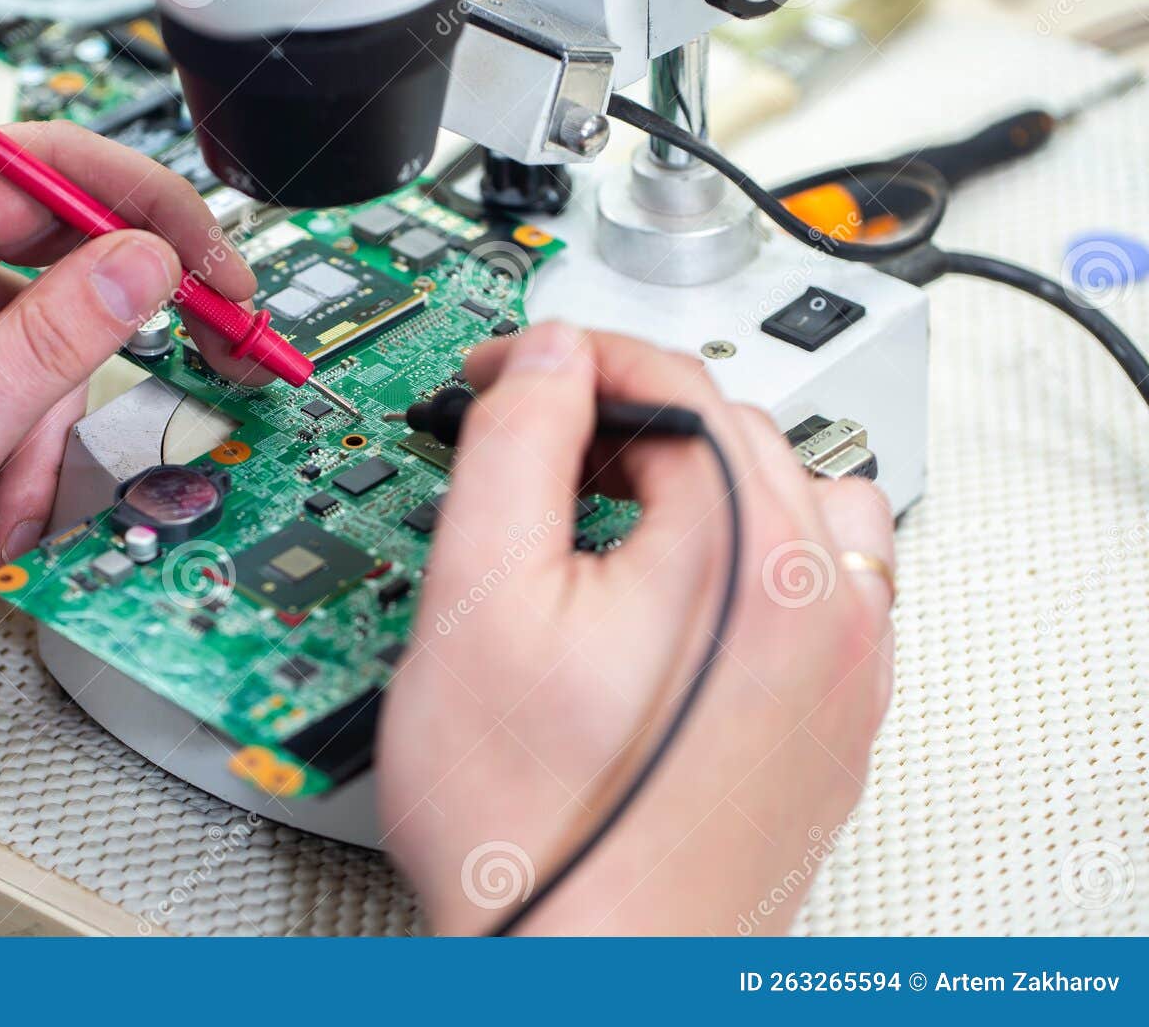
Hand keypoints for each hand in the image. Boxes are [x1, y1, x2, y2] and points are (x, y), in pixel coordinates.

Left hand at [0, 120, 256, 742]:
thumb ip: (50, 345)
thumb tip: (149, 262)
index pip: (47, 166)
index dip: (152, 209)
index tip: (220, 271)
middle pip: (59, 244)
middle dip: (116, 333)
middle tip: (210, 357)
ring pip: (47, 328)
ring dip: (51, 427)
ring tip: (17, 506)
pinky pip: (13, 374)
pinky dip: (24, 443)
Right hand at [377, 322, 894, 934]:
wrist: (586, 973)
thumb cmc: (531, 828)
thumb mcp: (478, 601)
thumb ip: (514, 447)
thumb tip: (545, 361)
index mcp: (750, 554)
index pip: (671, 383)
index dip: (568, 360)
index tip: (506, 375)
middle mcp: (828, 604)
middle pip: (732, 432)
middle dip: (623, 414)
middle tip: (533, 440)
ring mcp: (846, 669)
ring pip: (789, 499)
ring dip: (703, 473)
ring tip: (614, 505)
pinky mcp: (836, 719)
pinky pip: (823, 583)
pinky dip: (758, 550)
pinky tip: (689, 587)